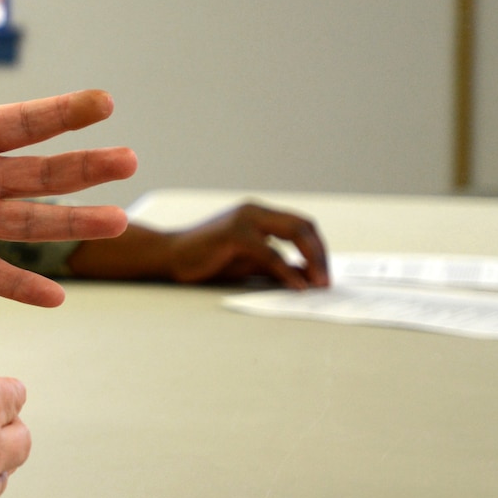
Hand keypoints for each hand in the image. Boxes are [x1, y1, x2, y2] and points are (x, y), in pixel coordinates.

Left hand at [0, 29, 135, 305]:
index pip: (25, 122)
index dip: (63, 112)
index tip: (104, 103)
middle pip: (43, 173)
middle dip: (86, 167)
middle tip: (129, 160)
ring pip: (31, 222)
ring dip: (72, 223)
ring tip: (117, 221)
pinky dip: (20, 287)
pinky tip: (56, 298)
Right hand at [68, 203, 329, 288]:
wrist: (170, 256)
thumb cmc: (206, 259)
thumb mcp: (249, 262)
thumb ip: (277, 267)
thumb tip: (306, 277)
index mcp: (259, 214)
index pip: (301, 225)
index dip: (318, 249)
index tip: (324, 274)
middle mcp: (255, 211)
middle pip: (303, 226)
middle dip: (321, 254)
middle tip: (326, 280)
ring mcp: (245, 219)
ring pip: (294, 233)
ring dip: (312, 260)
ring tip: (319, 284)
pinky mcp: (235, 234)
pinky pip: (271, 254)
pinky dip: (288, 272)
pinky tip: (296, 287)